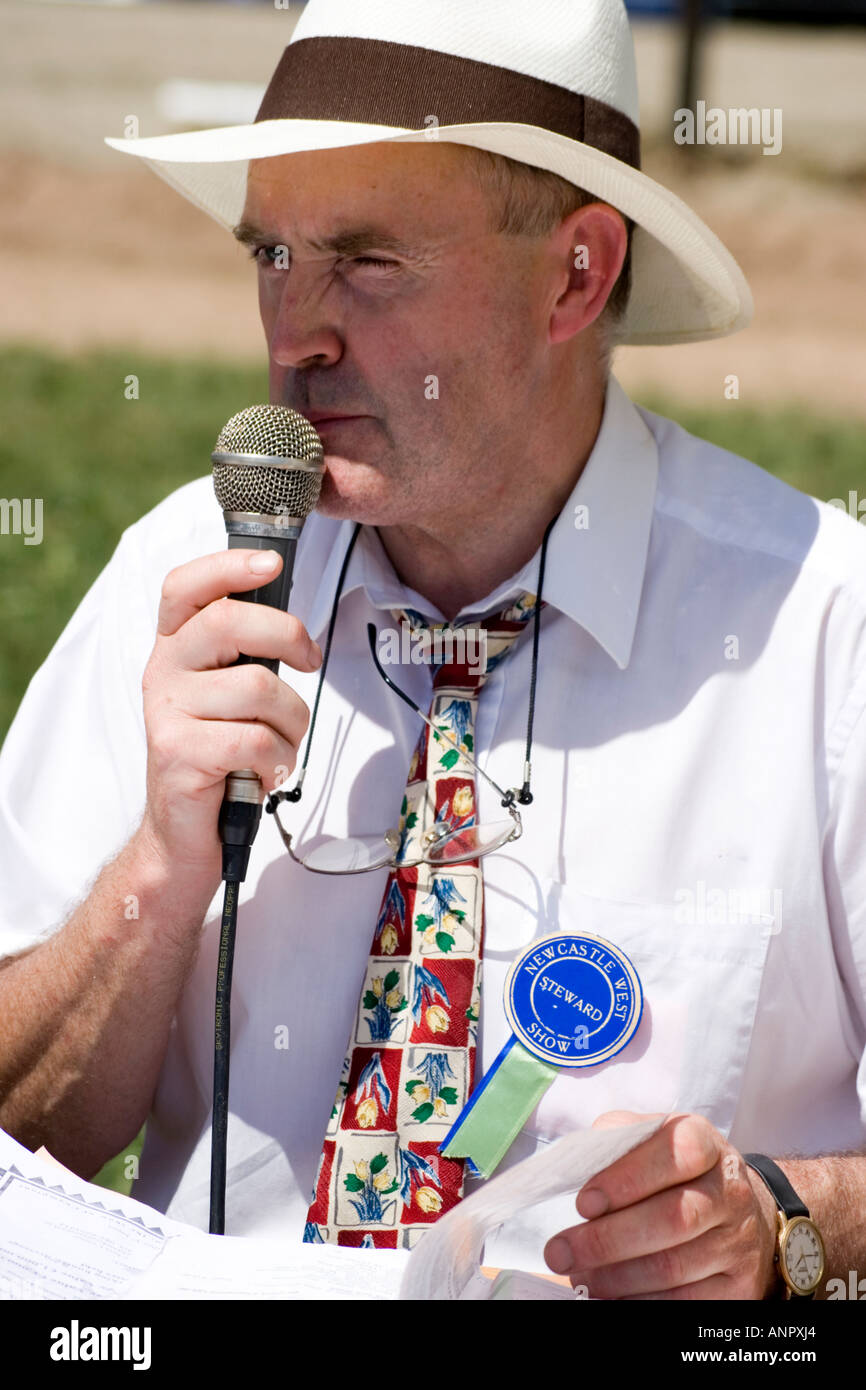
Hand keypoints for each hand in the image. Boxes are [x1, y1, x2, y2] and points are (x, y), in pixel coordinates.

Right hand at [137, 548, 321, 883]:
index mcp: (175, 649)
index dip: (227, 566)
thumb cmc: (219, 758)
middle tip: (310, 661)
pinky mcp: (179, 754)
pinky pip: (256, 740)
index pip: (185, 588)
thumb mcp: (229, 697)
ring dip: (292, 721)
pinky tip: (267, 773)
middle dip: (288, 635)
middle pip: (230, 622)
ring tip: (281, 744)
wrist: (182, 834)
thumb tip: (295, 626)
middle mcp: (163, 673)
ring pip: (258, 688)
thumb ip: (248, 657)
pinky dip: (279, 759)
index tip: (272, 562)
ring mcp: (168, 713)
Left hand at [543, 1111, 780, 1299]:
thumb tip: (576, 1164)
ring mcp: (738, 1239)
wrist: (737, 1210)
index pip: (675, 1153)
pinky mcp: (740, 1283)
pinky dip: (642, 1301)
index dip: (627, 1178)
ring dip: (617, 1276)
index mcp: (704, 1143)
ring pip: (674, 1265)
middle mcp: (728, 1190)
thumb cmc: (674, 1172)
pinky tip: (613, 1294)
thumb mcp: (649, 1141)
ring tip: (580, 1276)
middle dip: (607, 1239)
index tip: (584, 1203)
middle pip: (672, 1218)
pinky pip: (686, 1301)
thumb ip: (616, 1141)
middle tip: (560, 1252)